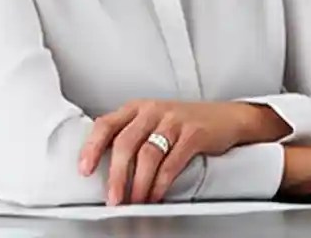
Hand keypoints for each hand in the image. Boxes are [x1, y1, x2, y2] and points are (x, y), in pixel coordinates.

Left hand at [78, 100, 287, 205]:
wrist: (227, 117)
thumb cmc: (184, 123)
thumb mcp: (153, 122)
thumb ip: (131, 136)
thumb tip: (107, 169)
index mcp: (136, 108)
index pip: (106, 124)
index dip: (92, 147)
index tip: (84, 169)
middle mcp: (152, 111)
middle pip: (125, 143)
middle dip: (116, 174)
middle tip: (112, 198)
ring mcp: (173, 120)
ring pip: (148, 154)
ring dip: (138, 183)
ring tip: (134, 202)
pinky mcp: (193, 134)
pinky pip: (172, 161)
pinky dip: (161, 182)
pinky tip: (156, 195)